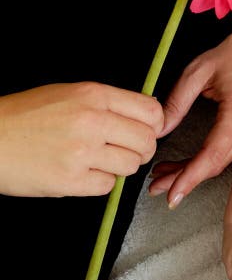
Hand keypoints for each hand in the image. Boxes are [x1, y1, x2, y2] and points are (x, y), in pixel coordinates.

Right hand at [0, 82, 161, 196]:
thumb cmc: (27, 114)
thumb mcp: (71, 93)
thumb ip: (109, 102)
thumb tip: (146, 114)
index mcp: (95, 95)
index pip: (151, 111)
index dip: (155, 124)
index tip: (148, 130)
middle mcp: (92, 121)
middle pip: (147, 140)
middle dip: (142, 149)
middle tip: (128, 150)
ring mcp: (81, 152)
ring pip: (131, 165)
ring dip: (121, 167)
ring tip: (101, 161)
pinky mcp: (68, 181)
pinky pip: (107, 186)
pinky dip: (100, 183)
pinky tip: (84, 173)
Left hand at [148, 20, 231, 206]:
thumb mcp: (197, 72)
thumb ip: (176, 103)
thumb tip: (158, 131)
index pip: (212, 155)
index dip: (190, 177)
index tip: (171, 195)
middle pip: (216, 164)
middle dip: (185, 180)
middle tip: (156, 187)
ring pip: (221, 160)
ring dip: (193, 172)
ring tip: (163, 176)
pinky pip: (226, 150)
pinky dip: (204, 160)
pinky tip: (185, 163)